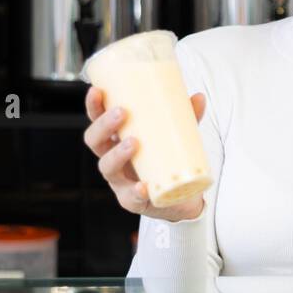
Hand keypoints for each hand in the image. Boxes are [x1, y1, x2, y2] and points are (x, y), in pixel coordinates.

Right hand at [84, 86, 206, 222]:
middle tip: (122, 113)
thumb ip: (186, 118)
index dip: (93, 106)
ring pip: (108, 167)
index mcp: (116, 140)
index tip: (98, 91)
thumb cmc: (168, 163)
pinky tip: (142, 186)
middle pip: (95, 142)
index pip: (97, 121)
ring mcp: (120, 182)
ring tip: (134, 143)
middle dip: (104, 126)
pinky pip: (130, 198)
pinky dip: (135, 192)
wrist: (182, 199)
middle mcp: (112, 160)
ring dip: (117, 154)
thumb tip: (199, 98)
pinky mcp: (133, 202)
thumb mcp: (176, 137)